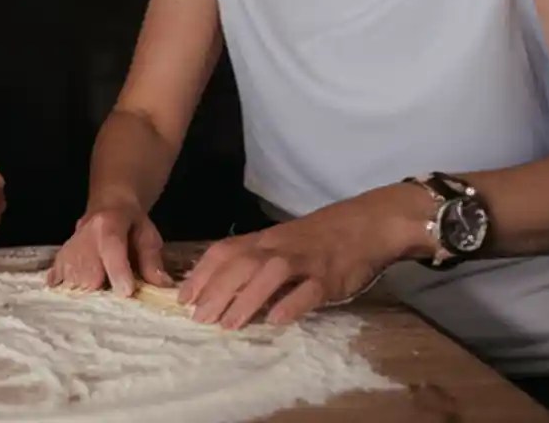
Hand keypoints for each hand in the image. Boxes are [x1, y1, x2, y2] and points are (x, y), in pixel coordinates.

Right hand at [46, 202, 173, 296]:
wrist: (108, 206)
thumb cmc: (131, 224)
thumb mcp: (147, 235)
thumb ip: (152, 260)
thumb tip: (161, 284)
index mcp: (108, 224)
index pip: (111, 249)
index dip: (119, 271)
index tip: (126, 292)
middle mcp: (84, 236)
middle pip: (89, 274)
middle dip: (103, 291)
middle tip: (116, 293)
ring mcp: (68, 249)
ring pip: (73, 282)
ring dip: (88, 293)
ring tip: (101, 288)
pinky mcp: (59, 259)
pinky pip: (59, 281)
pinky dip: (68, 289)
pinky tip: (76, 291)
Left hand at [179, 185, 430, 328]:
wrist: (366, 224)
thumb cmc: (318, 238)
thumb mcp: (280, 244)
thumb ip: (254, 262)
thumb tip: (221, 289)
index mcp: (262, 240)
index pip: (223, 252)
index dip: (201, 274)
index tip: (181, 298)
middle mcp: (278, 248)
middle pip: (240, 264)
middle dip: (215, 290)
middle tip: (197, 318)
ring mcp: (304, 261)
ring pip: (269, 275)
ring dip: (245, 299)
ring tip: (227, 325)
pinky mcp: (329, 276)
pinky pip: (309, 290)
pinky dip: (292, 304)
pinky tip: (277, 321)